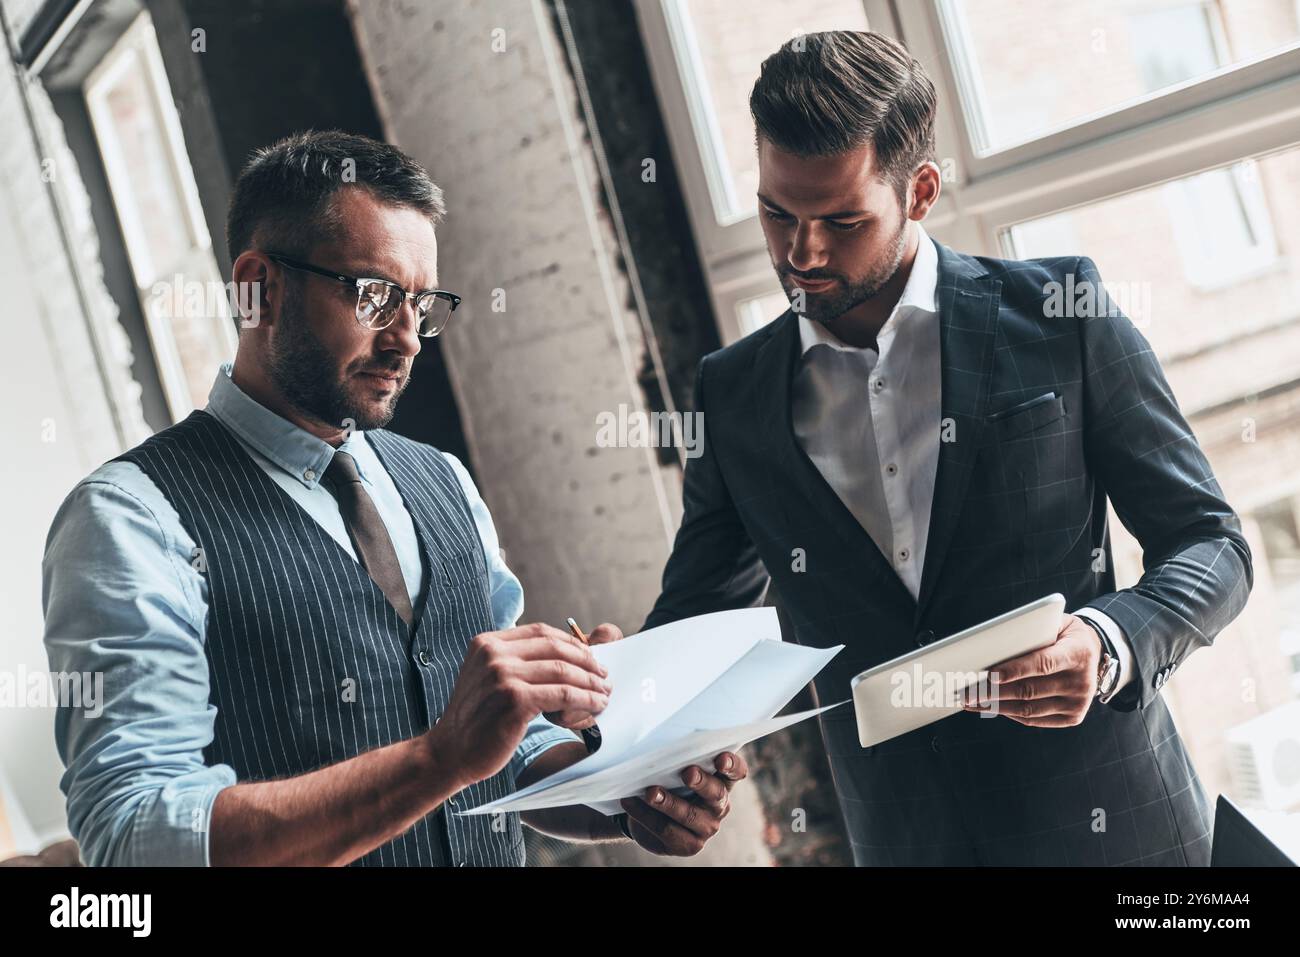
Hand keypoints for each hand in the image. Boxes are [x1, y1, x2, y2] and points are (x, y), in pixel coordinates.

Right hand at [430, 623, 611, 787]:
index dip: (572, 643)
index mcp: (487, 642)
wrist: (449, 752)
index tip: (590, 658)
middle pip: (556, 647)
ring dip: (591, 683)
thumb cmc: (477, 720)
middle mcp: (493, 654)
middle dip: (587, 661)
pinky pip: (563, 694)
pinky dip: (585, 700)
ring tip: (604, 694)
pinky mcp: (514, 700)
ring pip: (563, 671)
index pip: (542, 631)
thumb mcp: (489, 679)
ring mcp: (502, 676)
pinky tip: (595, 707)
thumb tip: (567, 654)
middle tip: (604, 676)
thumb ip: (519, 663)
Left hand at [620, 751, 747, 855]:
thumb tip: (661, 742)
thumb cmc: (666, 781)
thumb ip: (677, 757)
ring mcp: (706, 827)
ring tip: (649, 792)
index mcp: (722, 781)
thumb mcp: (674, 767)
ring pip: (689, 814)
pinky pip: (667, 830)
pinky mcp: (689, 845)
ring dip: (668, 802)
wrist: (648, 813)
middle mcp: (719, 806)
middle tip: (687, 772)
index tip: (720, 759)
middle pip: (716, 793)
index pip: (736, 772)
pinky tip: (631, 803)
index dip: (732, 765)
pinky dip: (646, 816)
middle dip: (701, 782)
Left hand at [961, 613, 1100, 727]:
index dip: (1014, 670)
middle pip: (1030, 690)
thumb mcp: (1057, 624)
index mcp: (1078, 654)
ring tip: (973, 701)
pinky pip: (1035, 720)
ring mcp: (1078, 703)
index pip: (1042, 664)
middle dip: (994, 691)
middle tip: (968, 691)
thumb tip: (994, 644)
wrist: (1094, 653)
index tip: (989, 674)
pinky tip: (993, 707)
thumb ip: (1033, 631)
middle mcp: (1082, 682)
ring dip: (997, 706)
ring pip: (1029, 709)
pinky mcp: (1073, 717)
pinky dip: (1011, 714)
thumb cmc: (1065, 635)